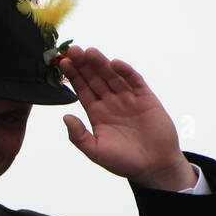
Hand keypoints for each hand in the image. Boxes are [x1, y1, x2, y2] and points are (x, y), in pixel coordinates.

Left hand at [58, 46, 196, 190]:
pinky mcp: (146, 98)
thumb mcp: (95, 151)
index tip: (62, 63)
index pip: (82, 90)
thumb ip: (78, 135)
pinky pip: (134, 81)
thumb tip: (64, 116)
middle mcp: (111, 102)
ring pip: (112, 77)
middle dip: (84, 65)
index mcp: (96, 113)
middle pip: (95, 79)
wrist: (153, 166)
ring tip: (89, 52)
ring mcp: (128, 98)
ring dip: (101, 64)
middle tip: (72, 49)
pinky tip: (114, 64)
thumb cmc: (123, 161)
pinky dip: (125, 72)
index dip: (73, 77)